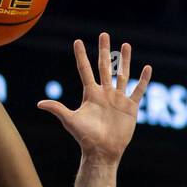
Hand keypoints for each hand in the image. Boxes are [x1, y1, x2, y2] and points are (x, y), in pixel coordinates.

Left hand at [37, 33, 151, 161]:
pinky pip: (138, 90)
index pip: (85, 70)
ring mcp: (118, 99)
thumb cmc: (85, 138)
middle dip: (104, 51)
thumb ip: (58, 109)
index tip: (77, 41)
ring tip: (126, 45)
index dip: (81, 56)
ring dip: (125, 60)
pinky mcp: (130, 107)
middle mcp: (105, 93)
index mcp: (91, 94)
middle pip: (104, 67)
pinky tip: (147, 68)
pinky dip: (143, 80)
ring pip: (122, 74)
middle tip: (104, 34)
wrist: (102, 151)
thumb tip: (39, 104)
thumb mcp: (70, 121)